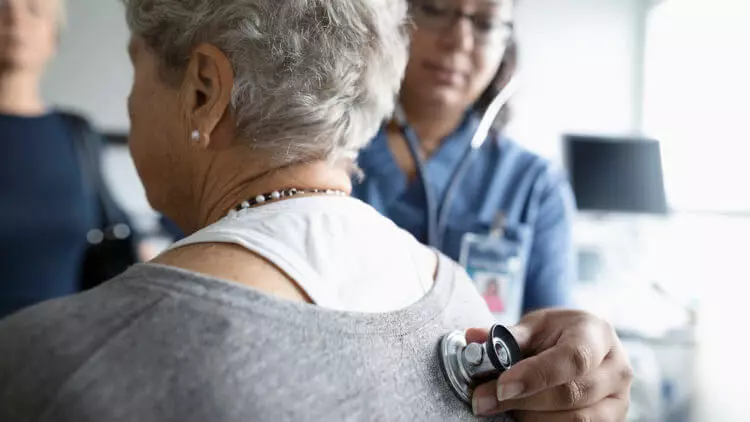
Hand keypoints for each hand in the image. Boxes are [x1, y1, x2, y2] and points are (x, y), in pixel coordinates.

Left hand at [469, 309, 632, 421]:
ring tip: (505, 408)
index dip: (535, 375)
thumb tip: (473, 339)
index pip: (572, 358)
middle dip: (523, 401)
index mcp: (596, 334)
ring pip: (577, 420)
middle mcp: (616, 368)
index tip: (501, 385)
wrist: (585, 345)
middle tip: (483, 401)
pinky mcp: (613, 421)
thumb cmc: (557, 334)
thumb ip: (507, 336)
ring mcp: (619, 399)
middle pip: (572, 394)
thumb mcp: (534, 327)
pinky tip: (523, 418)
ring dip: (533, 418)